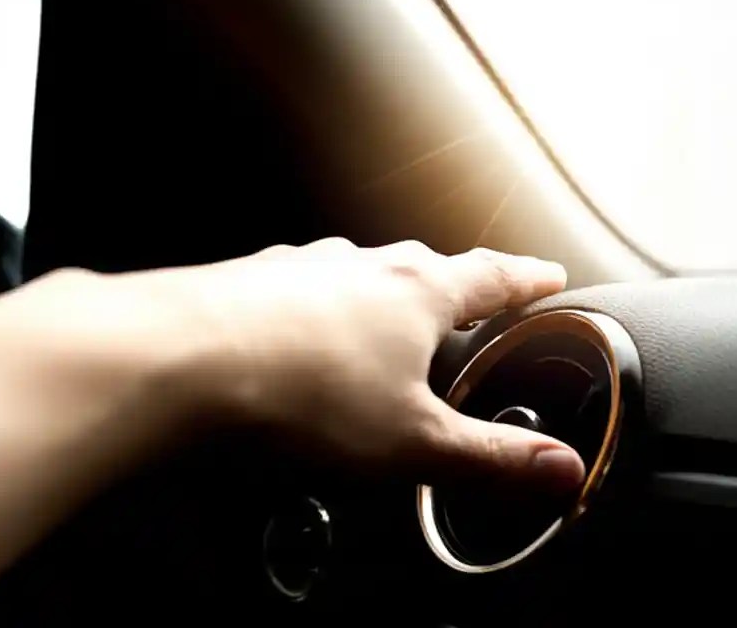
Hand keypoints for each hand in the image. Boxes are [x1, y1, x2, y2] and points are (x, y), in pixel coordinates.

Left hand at [133, 239, 584, 492]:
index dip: (528, 280)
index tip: (548, 276)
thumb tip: (562, 470)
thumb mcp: (413, 443)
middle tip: (466, 314)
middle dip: (450, 293)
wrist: (173, 360)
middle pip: (424, 271)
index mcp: (418, 292)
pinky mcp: (244, 285)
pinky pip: (294, 298)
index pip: (494, 277)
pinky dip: (310, 322)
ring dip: (374, 305)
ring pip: (355, 280)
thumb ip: (491, 459)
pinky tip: (296, 354)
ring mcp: (298, 269)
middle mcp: (361, 266)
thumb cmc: (300, 393)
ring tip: (377, 344)